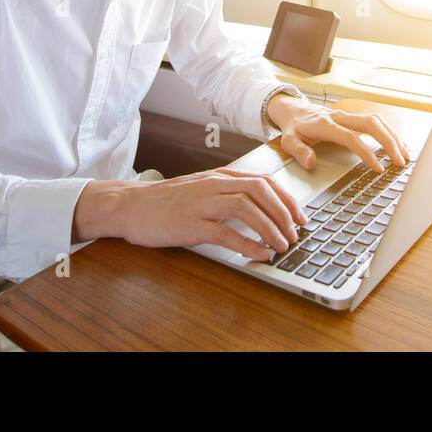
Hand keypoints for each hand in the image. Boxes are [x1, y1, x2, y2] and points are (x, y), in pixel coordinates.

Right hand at [71, 167, 307, 260]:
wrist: (131, 206)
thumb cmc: (166, 201)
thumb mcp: (201, 190)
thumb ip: (227, 194)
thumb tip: (259, 209)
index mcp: (219, 177)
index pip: (262, 181)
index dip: (286, 198)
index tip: (300, 216)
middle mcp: (213, 185)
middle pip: (259, 190)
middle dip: (284, 212)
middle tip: (296, 233)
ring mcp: (202, 203)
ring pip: (246, 207)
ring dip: (270, 227)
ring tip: (282, 245)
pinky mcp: (191, 224)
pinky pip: (225, 233)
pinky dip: (248, 244)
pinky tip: (260, 254)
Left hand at [269, 96, 408, 171]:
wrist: (293, 110)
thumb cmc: (294, 128)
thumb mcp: (288, 141)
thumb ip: (298, 151)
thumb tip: (310, 162)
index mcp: (325, 125)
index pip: (350, 138)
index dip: (366, 152)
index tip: (378, 168)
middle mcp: (340, 117)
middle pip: (370, 124)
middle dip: (388, 141)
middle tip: (400, 161)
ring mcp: (348, 116)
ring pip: (376, 120)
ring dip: (392, 136)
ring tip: (405, 155)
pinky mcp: (353, 117)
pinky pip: (375, 121)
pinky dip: (389, 131)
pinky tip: (398, 144)